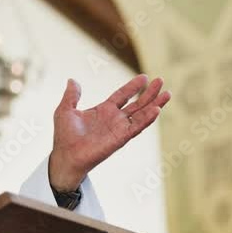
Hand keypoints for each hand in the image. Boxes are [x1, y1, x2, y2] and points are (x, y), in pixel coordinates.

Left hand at [49, 74, 171, 191]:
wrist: (66, 155)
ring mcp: (119, 128)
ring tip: (167, 93)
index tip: (144, 77)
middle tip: (161, 80)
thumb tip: (72, 80)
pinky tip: (157, 109)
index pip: (122, 95)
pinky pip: (137, 126)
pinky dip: (147, 118)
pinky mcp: (121, 137)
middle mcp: (114, 119)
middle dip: (149, 93)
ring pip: (142, 114)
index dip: (132, 87)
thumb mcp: (65, 110)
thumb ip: (71, 95)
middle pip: (137, 103)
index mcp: (103, 111)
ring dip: (155, 104)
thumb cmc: (65, 136)